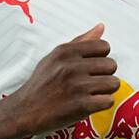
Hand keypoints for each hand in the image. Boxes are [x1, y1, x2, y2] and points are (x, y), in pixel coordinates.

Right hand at [4, 23, 118, 137]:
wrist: (24, 111)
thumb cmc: (41, 84)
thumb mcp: (55, 57)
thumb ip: (80, 42)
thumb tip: (101, 27)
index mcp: (66, 51)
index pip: (104, 46)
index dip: (101, 58)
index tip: (90, 68)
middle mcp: (72, 66)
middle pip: (112, 65)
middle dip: (105, 75)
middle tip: (91, 83)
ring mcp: (77, 86)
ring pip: (113, 83)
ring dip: (105, 91)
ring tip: (91, 94)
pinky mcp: (81, 105)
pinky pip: (109, 101)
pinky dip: (102, 104)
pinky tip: (89, 104)